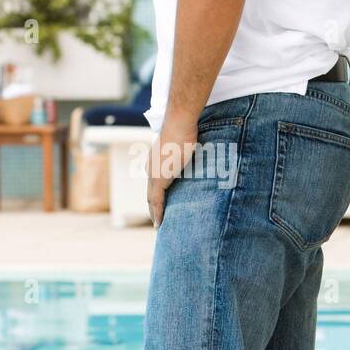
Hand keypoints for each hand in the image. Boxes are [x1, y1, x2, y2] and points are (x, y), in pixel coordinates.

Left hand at [147, 112, 199, 226]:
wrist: (180, 124)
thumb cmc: (186, 128)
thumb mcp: (186, 142)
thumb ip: (188, 151)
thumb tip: (198, 152)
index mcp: (156, 160)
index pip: (155, 182)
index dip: (157, 194)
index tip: (161, 204)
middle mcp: (151, 168)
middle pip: (151, 192)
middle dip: (154, 206)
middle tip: (158, 219)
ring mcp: (154, 174)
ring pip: (152, 199)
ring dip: (155, 213)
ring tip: (159, 225)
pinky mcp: (158, 180)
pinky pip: (156, 201)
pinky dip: (157, 213)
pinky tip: (158, 224)